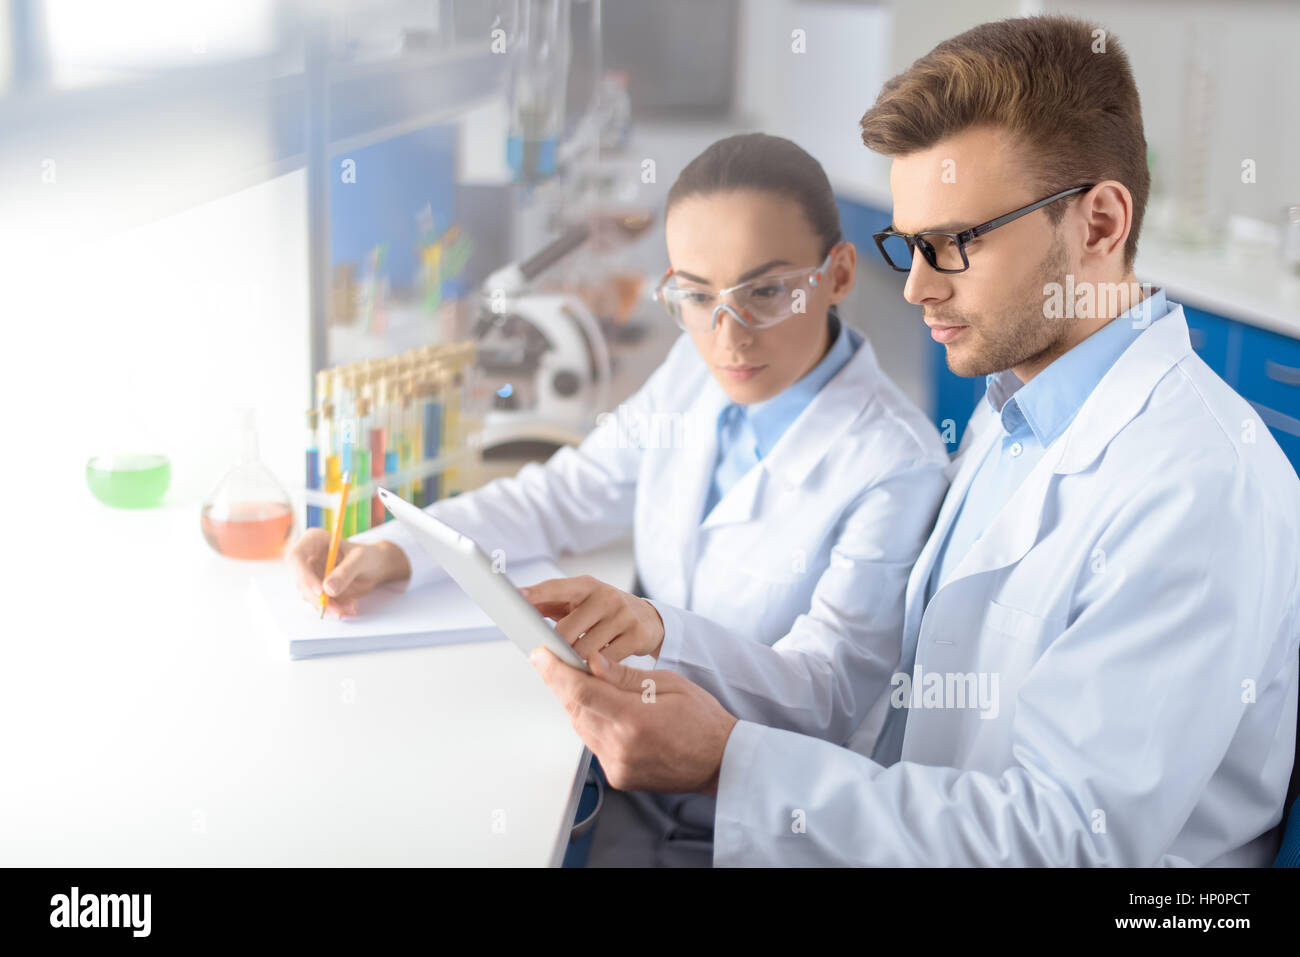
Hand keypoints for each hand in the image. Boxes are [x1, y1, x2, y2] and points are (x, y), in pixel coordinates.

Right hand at [285, 528, 409, 618]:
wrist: (376, 567)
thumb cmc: (368, 556)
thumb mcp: (360, 560)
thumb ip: (345, 572)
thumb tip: (327, 589)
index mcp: (314, 541)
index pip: (296, 557)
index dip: (304, 575)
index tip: (321, 591)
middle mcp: (308, 559)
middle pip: (301, 582)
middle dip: (318, 599)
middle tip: (337, 610)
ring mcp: (311, 576)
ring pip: (310, 597)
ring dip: (329, 606)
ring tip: (352, 606)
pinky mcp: (317, 590)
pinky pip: (320, 603)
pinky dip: (334, 609)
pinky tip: (351, 607)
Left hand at [519, 575, 664, 661]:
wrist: (648, 619)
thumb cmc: (604, 611)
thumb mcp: (579, 602)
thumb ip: (550, 604)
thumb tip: (520, 607)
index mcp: (587, 585)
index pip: (556, 587)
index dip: (536, 593)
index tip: (517, 597)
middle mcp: (606, 596)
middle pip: (566, 630)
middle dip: (556, 648)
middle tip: (551, 657)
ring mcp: (623, 615)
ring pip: (585, 649)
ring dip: (576, 661)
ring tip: (574, 662)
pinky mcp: (637, 634)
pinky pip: (606, 661)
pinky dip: (597, 668)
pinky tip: (596, 666)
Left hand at [530, 647, 737, 794]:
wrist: (720, 761)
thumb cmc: (702, 720)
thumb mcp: (668, 683)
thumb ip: (624, 676)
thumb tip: (592, 663)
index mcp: (635, 720)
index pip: (581, 692)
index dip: (555, 671)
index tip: (541, 655)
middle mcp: (621, 747)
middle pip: (575, 708)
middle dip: (567, 683)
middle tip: (563, 662)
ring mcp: (617, 765)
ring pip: (581, 726)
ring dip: (581, 704)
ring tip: (597, 687)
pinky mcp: (617, 776)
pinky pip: (594, 743)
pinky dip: (595, 724)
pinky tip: (611, 713)